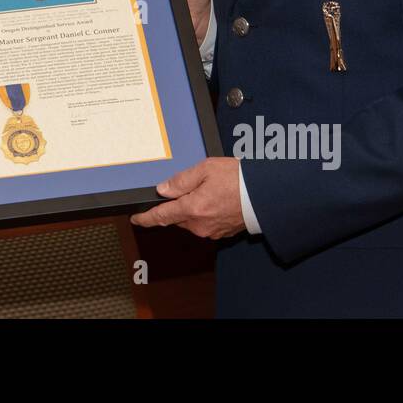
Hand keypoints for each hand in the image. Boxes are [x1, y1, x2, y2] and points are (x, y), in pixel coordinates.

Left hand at [130, 157, 244, 238]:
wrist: (266, 195)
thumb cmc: (239, 179)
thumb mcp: (206, 169)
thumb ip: (181, 180)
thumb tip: (163, 189)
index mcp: (192, 209)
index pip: (161, 216)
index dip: (145, 218)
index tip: (136, 218)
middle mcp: (199, 224)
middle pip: (176, 217)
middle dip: (177, 204)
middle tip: (191, 186)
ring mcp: (211, 230)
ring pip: (191, 220)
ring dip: (193, 208)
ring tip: (209, 189)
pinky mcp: (222, 232)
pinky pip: (205, 222)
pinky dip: (206, 212)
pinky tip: (216, 199)